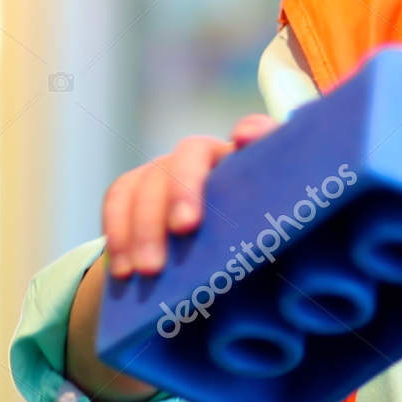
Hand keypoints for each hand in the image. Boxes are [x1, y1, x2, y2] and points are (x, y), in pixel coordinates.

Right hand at [102, 113, 278, 278]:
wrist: (208, 268)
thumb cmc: (253, 256)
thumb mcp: (272, 249)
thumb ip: (280, 243)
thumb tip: (282, 246)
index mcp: (253, 164)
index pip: (260, 133)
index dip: (256, 131)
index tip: (244, 139)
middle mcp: (211, 156)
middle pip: (193, 153)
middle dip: (184, 189)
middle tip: (185, 228)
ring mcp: (170, 168)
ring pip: (151, 179)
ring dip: (146, 226)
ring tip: (147, 271)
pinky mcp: (136, 186)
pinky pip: (119, 197)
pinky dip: (118, 233)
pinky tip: (121, 270)